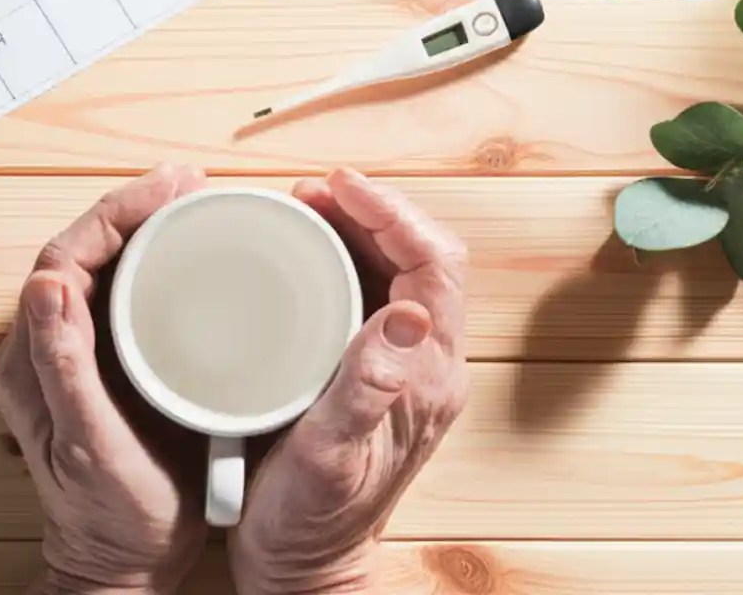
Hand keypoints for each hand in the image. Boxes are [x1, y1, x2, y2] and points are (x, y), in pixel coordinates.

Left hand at [0, 164, 208, 594]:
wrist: (122, 562)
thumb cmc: (111, 513)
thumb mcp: (89, 443)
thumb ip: (66, 366)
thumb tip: (49, 282)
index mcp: (33, 357)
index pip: (67, 255)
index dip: (115, 212)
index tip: (170, 188)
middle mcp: (45, 346)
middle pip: (84, 249)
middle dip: (134, 207)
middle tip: (190, 185)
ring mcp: (75, 353)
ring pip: (101, 265)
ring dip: (142, 226)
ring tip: (191, 202)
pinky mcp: (103, 364)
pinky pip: (119, 293)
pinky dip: (151, 260)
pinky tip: (184, 251)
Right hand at [230, 169, 469, 593]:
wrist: (306, 566)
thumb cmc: (311, 522)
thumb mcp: (328, 458)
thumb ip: (367, 387)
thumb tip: (409, 312)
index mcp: (427, 378)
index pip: (435, 266)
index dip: (395, 214)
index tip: (341, 186)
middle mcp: (427, 366)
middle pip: (424, 258)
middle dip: (376, 211)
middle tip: (314, 192)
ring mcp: (406, 369)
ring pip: (402, 272)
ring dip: (363, 230)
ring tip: (309, 209)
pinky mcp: (380, 374)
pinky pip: (377, 296)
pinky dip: (348, 260)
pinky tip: (309, 254)